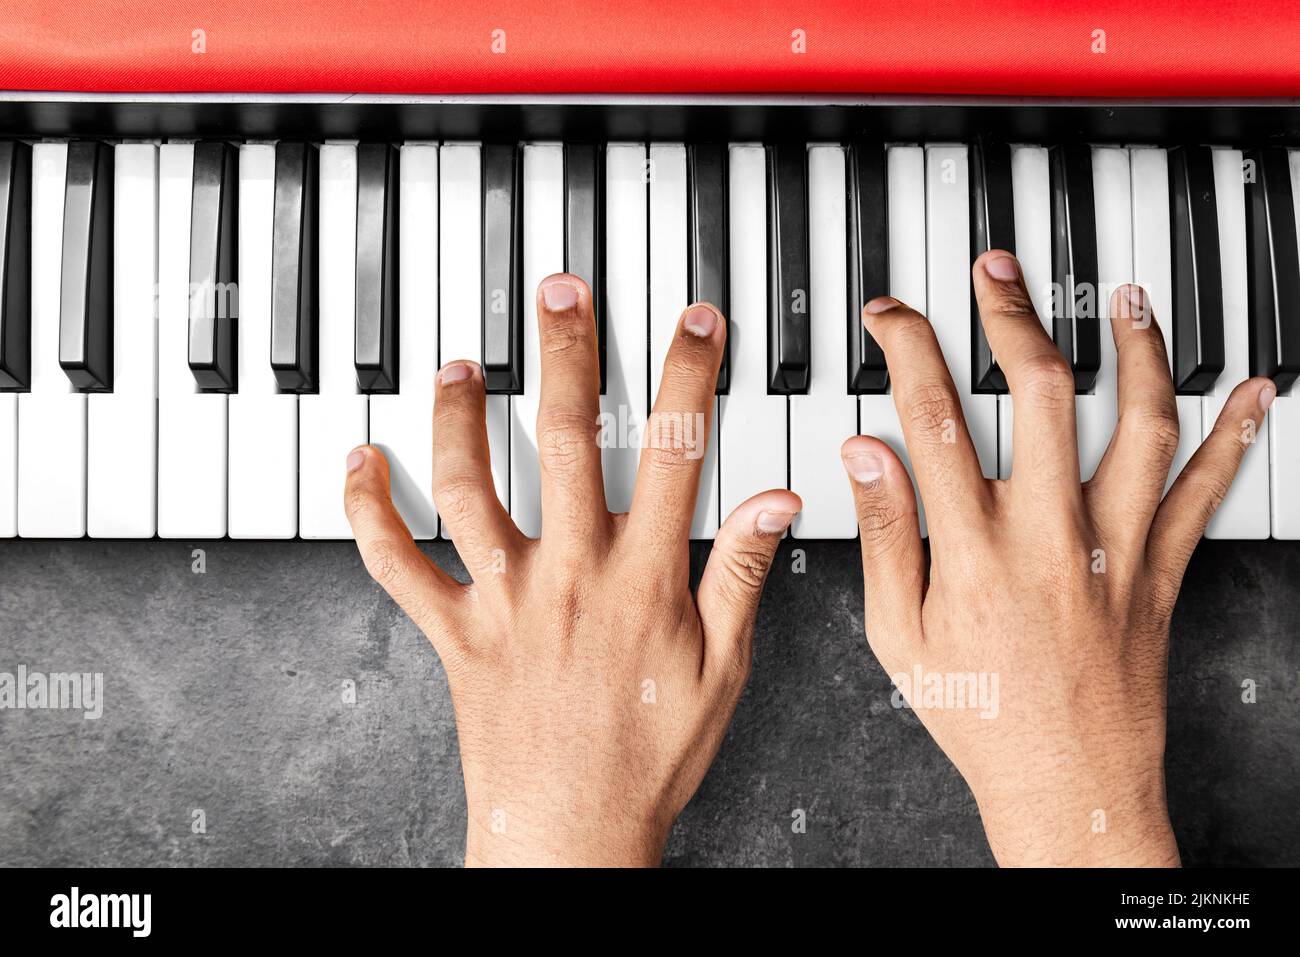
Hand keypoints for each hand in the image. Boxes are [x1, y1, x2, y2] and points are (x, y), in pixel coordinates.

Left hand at [343, 275, 799, 865]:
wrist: (572, 832)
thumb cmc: (649, 756)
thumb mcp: (722, 671)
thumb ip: (742, 577)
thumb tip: (774, 500)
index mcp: (642, 579)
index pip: (672, 452)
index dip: (687, 375)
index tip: (693, 320)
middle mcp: (568, 574)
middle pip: (563, 441)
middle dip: (565, 354)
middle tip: (559, 290)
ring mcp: (503, 600)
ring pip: (469, 488)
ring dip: (458, 416)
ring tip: (458, 362)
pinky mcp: (454, 632)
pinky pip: (397, 566)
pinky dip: (369, 512)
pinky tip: (358, 461)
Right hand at [842, 250, 1274, 866]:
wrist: (1068, 788)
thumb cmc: (981, 716)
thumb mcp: (899, 635)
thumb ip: (885, 536)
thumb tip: (866, 455)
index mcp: (973, 552)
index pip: (932, 419)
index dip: (909, 349)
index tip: (895, 315)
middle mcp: (1050, 537)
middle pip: (1038, 395)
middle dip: (1012, 316)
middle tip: (998, 272)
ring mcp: (1115, 551)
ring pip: (1136, 426)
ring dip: (1135, 350)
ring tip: (1125, 300)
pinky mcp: (1162, 573)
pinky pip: (1206, 494)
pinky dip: (1234, 438)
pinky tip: (1253, 393)